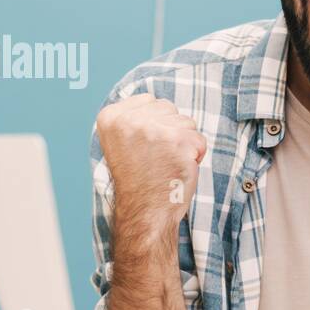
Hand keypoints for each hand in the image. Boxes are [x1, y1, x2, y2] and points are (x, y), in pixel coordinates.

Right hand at [96, 93, 206, 231]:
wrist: (144, 210)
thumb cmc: (138, 178)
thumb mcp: (122, 141)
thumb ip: (133, 118)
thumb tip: (154, 100)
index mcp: (111, 117)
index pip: (150, 100)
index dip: (155, 124)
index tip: (143, 147)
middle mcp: (129, 120)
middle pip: (169, 109)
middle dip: (170, 131)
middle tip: (156, 157)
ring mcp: (153, 129)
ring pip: (186, 122)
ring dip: (183, 143)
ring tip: (166, 163)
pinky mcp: (177, 141)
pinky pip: (199, 139)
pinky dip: (196, 155)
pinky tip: (178, 168)